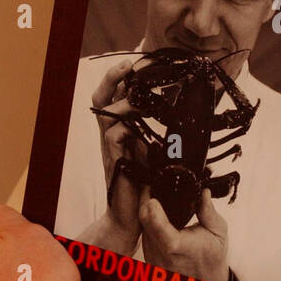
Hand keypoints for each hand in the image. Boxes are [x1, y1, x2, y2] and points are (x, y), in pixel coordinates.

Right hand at [89, 57, 143, 249]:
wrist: (137, 217)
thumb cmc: (146, 185)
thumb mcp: (156, 155)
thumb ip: (158, 136)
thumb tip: (178, 120)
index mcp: (122, 131)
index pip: (117, 98)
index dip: (123, 80)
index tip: (139, 64)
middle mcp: (113, 136)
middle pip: (102, 98)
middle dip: (113, 78)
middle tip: (129, 65)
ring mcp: (111, 148)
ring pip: (106, 113)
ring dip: (123, 100)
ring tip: (140, 94)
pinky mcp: (114, 161)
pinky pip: (113, 136)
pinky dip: (125, 126)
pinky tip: (138, 125)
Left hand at [140, 188, 229, 280]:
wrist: (206, 279)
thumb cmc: (212, 254)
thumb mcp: (218, 231)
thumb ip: (208, 211)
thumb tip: (203, 191)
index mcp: (181, 248)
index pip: (162, 231)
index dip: (155, 213)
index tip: (153, 197)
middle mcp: (164, 256)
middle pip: (146, 225)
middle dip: (146, 204)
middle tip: (152, 186)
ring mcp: (154, 258)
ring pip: (142, 228)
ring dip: (145, 213)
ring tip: (154, 197)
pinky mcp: (149, 258)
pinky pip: (143, 235)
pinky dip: (147, 223)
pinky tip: (155, 214)